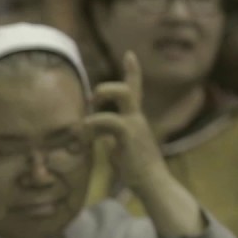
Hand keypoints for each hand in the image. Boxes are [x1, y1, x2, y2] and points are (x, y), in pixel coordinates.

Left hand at [84, 51, 168, 198]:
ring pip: (124, 94)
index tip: (129, 54)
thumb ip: (109, 138)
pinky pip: (110, 120)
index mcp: (135, 120)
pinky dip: (94, 122)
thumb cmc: (135, 169)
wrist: (152, 183)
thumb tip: (94, 135)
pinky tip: (84, 134)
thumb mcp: (119, 149)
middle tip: (91, 100)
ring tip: (86, 117)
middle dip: (107, 86)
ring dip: (103, 96)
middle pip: (129, 88)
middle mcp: (137, 119)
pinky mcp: (129, 136)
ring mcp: (135, 125)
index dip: (132, 71)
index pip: (136, 90)